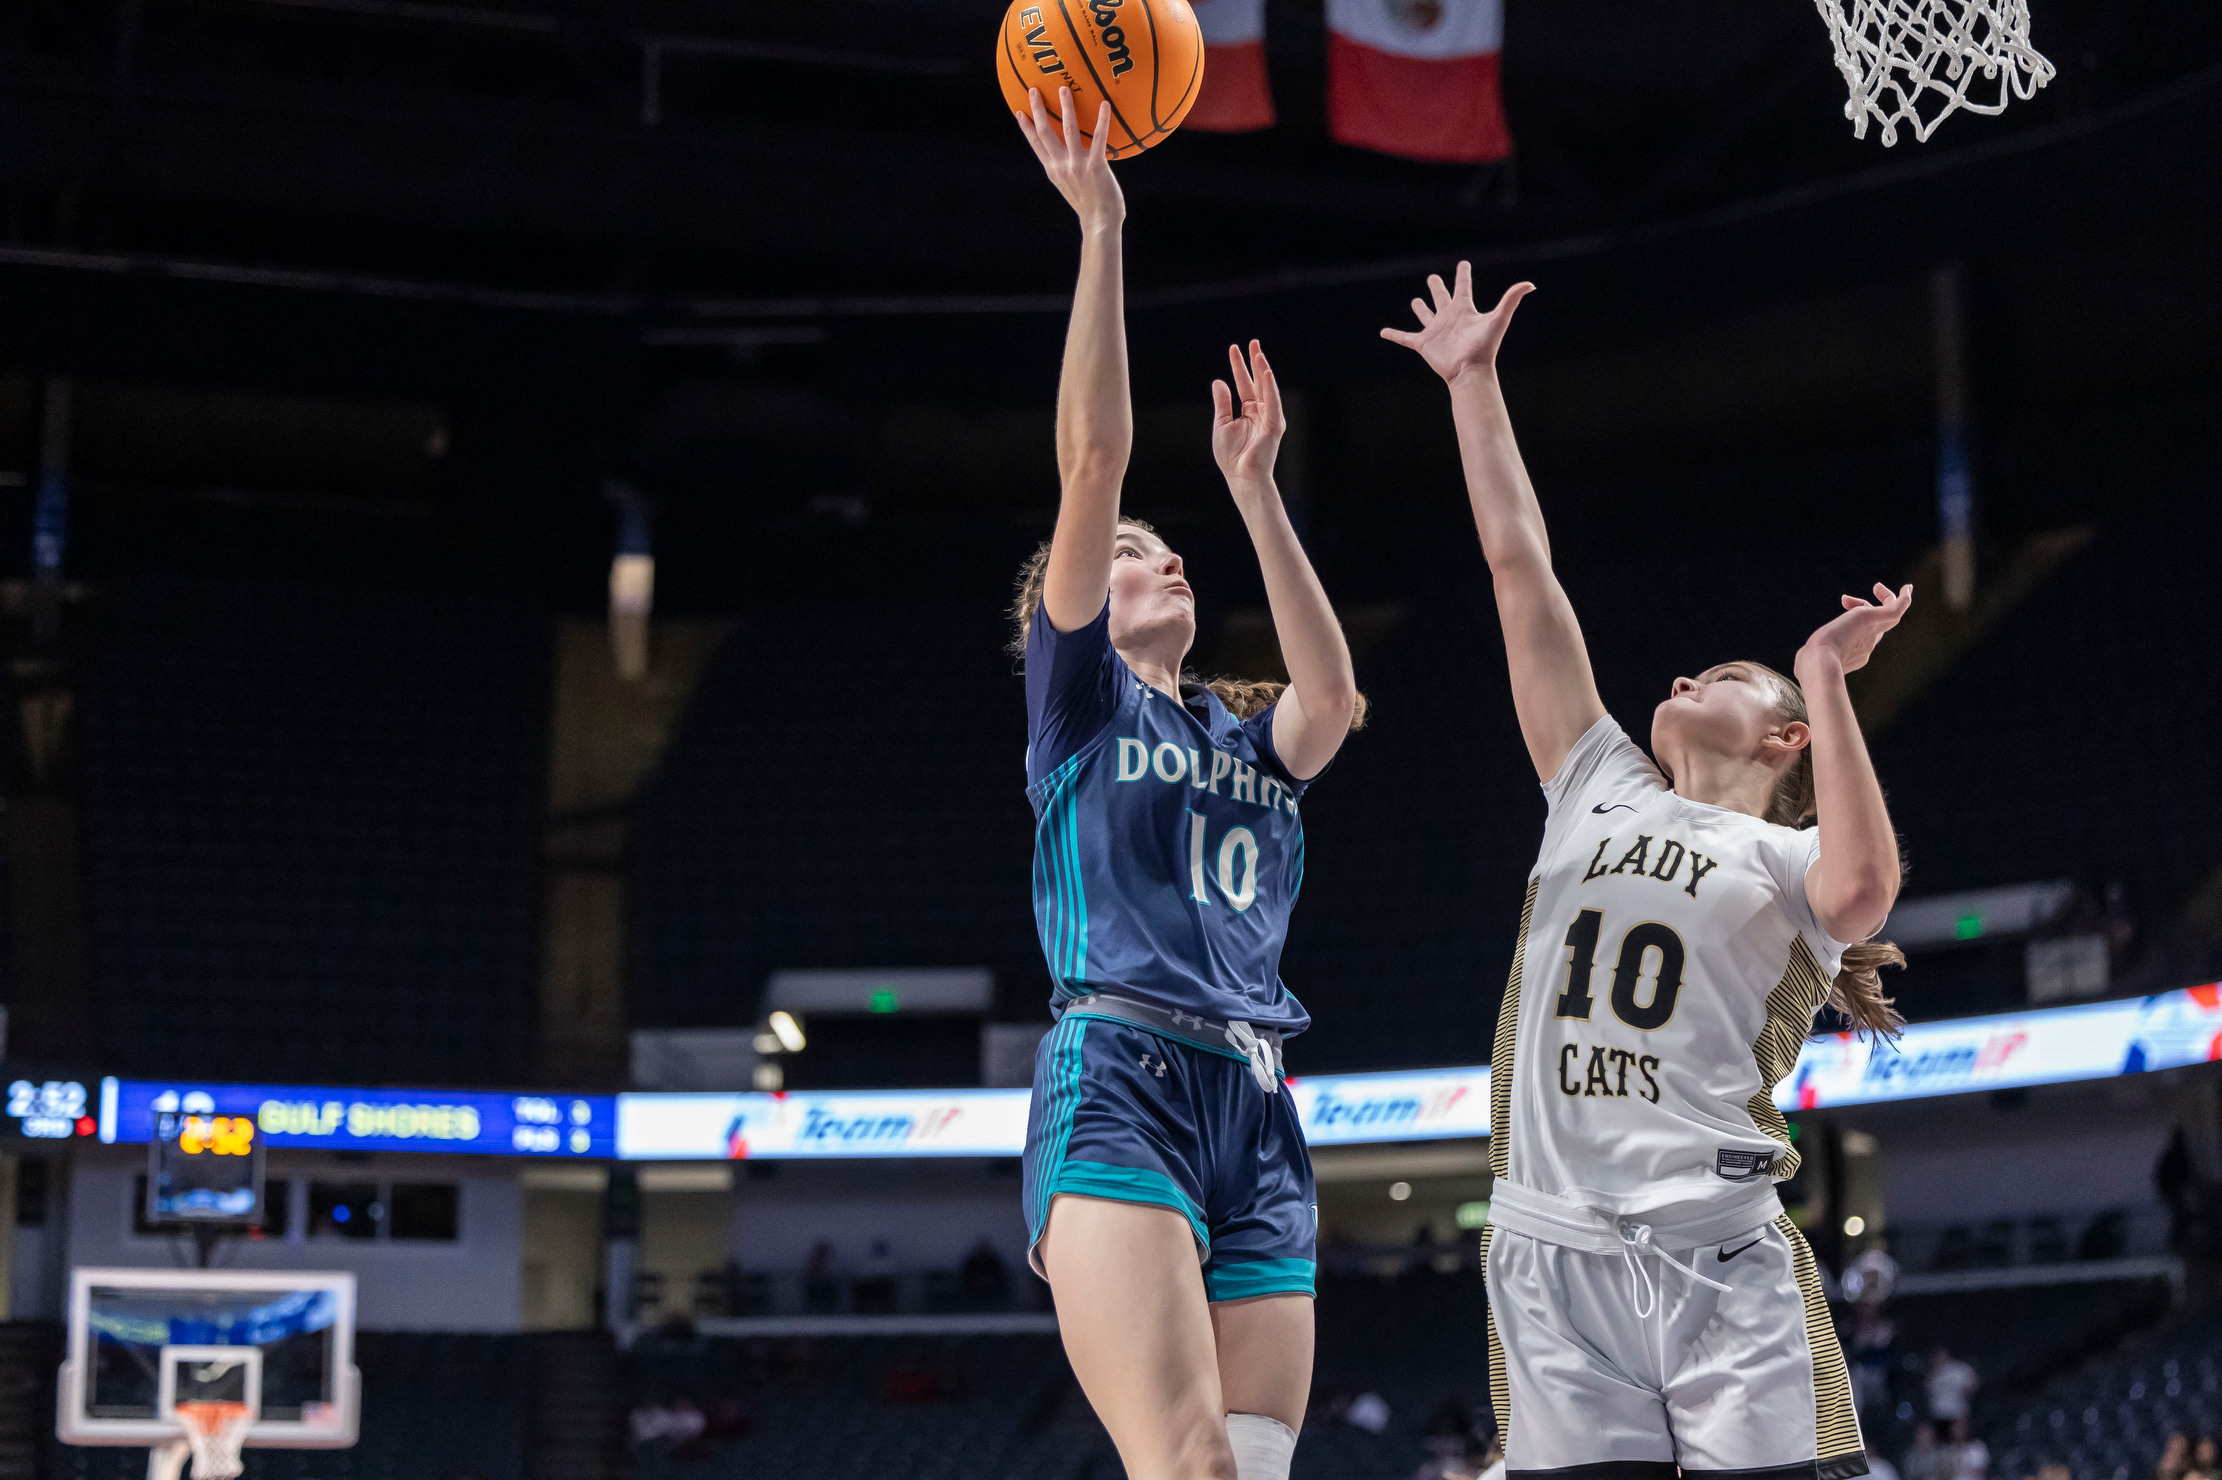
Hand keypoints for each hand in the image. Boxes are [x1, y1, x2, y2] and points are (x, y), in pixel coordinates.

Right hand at [1015, 86, 1123, 230]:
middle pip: (1045, 132)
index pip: (1036, 144)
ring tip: (1064, 89)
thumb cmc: (1088, 204)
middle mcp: (1061, 165)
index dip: (1027, 127)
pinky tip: (1104, 104)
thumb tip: (1065, 154)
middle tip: (1034, 90)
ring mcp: (1077, 165)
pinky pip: (1098, 138)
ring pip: (1068, 130)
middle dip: (1038, 109)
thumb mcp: (1069, 185)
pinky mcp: (1095, 166)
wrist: (1100, 222)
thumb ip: (1065, 168)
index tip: (1019, 111)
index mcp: (1053, 170)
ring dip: (1066, 107)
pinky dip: (1102, 120)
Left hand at [1211, 340, 1284, 490]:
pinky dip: (1271, 388)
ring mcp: (1269, 418)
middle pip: (1258, 381)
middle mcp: (1261, 412)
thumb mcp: (1222, 425)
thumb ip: (1222, 403)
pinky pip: (1273, 403)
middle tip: (1253, 342)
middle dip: (1255, 361)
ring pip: (1267, 389)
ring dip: (1263, 369)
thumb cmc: (1231, 456)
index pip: (1244, 384)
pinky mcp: (1274, 426)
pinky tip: (1266, 372)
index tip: (1234, 349)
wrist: (1241, 477)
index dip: (1239, 366)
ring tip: (1258, 352)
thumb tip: (1219, 381)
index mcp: (1249, 412)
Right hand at [1379, 261, 1533, 384]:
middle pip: (1442, 298)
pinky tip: (1383, 332)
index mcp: (1464, 310)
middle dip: (1437, 288)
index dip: (1463, 275)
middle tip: (1432, 278)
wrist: (1469, 371)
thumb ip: (1511, 300)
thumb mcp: (1497, 319)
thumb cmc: (1484, 347)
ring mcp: (1436, 331)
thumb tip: (1530, 284)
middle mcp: (1449, 318)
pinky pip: (1405, 338)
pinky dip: (1394, 335)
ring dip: (1420, 309)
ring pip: (1426, 315)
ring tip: (1415, 301)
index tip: (1463, 264)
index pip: (1463, 287)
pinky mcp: (1424, 344)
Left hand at [1798, 584, 1913, 676]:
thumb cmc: (1812, 664)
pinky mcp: (1875, 620)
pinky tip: (1907, 588)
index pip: (1863, 636)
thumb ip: (1812, 659)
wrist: (1819, 664)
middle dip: (1869, 609)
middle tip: (1846, 600)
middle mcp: (1868, 644)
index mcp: (1856, 653)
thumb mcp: (1811, 659)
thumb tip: (1802, 662)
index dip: (1854, 621)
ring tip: (1877, 586)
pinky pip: (1898, 609)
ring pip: (1891, 616)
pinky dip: (1904, 599)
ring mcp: (1873, 633)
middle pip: (1879, 625)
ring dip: (1887, 599)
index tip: (1842, 603)